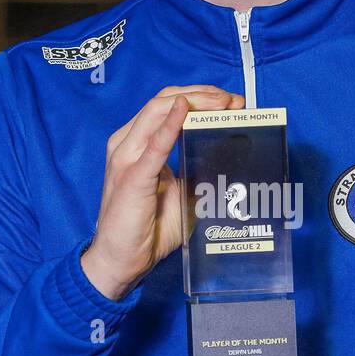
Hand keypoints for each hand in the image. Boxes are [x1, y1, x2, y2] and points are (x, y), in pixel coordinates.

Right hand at [81, 84, 244, 300]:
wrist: (121, 261)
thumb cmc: (148, 229)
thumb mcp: (182, 192)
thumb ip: (197, 170)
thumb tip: (230, 154)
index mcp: (137, 144)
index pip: (168, 105)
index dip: (201, 97)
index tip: (233, 102)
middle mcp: (127, 144)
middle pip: (164, 101)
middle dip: (202, 94)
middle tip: (234, 100)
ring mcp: (126, 158)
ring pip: (157, 111)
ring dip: (194, 102)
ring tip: (221, 102)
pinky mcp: (131, 177)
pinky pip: (153, 145)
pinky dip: (170, 125)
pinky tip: (185, 110)